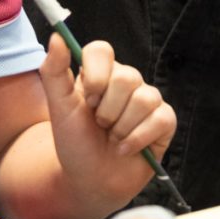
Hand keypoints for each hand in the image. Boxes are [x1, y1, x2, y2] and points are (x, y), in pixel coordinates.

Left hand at [37, 33, 176, 202]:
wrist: (90, 182)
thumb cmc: (74, 144)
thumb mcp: (59, 109)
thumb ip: (54, 72)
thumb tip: (56, 37)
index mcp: (100, 74)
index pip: (102, 50)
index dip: (96, 74)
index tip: (87, 100)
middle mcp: (126, 83)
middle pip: (127, 77)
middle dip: (107, 110)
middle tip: (100, 125)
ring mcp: (148, 101)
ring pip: (145, 99)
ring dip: (122, 128)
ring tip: (112, 139)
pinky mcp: (165, 121)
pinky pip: (160, 119)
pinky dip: (138, 139)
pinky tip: (126, 149)